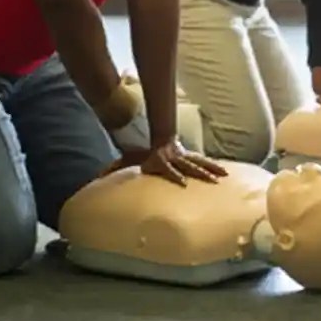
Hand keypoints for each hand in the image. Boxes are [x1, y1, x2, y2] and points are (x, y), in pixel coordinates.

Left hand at [102, 139, 225, 186]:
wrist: (150, 136)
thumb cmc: (139, 152)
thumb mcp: (125, 159)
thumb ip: (113, 168)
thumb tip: (96, 177)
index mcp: (159, 162)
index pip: (168, 169)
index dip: (175, 176)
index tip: (183, 183)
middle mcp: (174, 159)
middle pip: (188, 165)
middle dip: (200, 173)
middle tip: (212, 182)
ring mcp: (182, 156)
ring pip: (199, 162)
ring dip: (211, 169)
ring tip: (224, 176)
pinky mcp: (188, 156)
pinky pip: (203, 161)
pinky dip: (213, 165)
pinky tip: (224, 171)